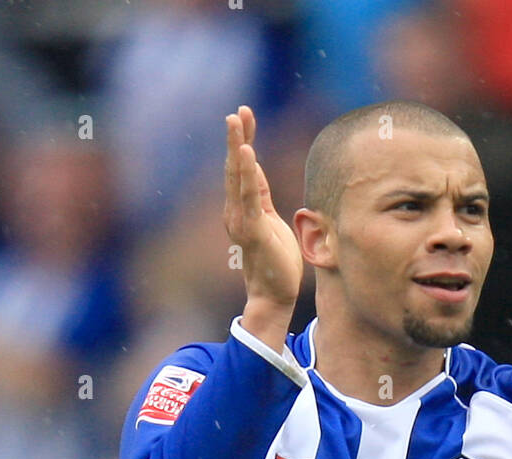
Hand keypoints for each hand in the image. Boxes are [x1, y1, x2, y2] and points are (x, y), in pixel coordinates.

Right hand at [224, 106, 302, 344]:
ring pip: (237, 176)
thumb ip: (262, 197)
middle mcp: (235, 211)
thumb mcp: (271, 221)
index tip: (245, 116)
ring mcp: (240, 220)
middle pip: (235, 167)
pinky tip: (247, 152)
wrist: (274, 294)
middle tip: (237, 111)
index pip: (243, 168)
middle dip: (236, 137)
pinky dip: (248, 172)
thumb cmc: (276, 261)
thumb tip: (258, 174)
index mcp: (241, 208)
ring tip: (236, 121)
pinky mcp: (252, 229)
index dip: (244, 141)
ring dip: (237, 147)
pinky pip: (248, 195)